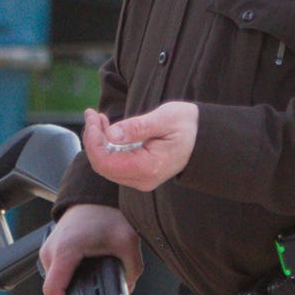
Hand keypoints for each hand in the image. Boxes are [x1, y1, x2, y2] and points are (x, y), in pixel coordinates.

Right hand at [39, 203, 142, 294]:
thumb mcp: (127, 242)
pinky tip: (83, 278)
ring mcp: (48, 249)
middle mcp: (51, 250)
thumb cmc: (106, 213)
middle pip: (53, 289)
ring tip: (89, 289)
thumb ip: (132, 270)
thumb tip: (127, 289)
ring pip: (53, 281)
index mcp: (66, 250)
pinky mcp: (50, 248)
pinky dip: (67, 279)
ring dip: (69, 289)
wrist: (94, 195)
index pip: (53, 291)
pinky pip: (54, 273)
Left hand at [82, 102, 197, 192]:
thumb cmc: (186, 125)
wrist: (202, 137)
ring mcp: (139, 179)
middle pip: (102, 165)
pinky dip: (106, 146)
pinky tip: (107, 128)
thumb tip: (111, 134)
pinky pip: (114, 163)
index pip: (106, 162)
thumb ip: (138, 127)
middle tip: (93, 114)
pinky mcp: (138, 173)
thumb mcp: (164, 119)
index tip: (93, 117)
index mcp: (148, 168)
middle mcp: (142, 179)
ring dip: (98, 142)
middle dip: (93, 139)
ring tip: (99, 118)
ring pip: (106, 165)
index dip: (93, 141)